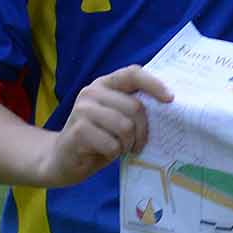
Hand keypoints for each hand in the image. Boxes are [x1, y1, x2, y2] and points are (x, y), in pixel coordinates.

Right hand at [48, 65, 173, 185]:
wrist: (62, 159)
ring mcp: (82, 110)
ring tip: (118, 148)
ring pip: (125, 127)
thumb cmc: (97, 139)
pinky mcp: (78, 130)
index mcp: (105, 84)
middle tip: (136, 144)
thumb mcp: (116, 118)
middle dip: (141, 131)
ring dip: (127, 144)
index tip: (170, 99)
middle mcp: (91, 92)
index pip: (132, 74)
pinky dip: (113, 154)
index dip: (154, 84)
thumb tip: (166, 105)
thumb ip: (132, 108)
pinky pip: (112, 144)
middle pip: (135, 107)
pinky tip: (103, 153)